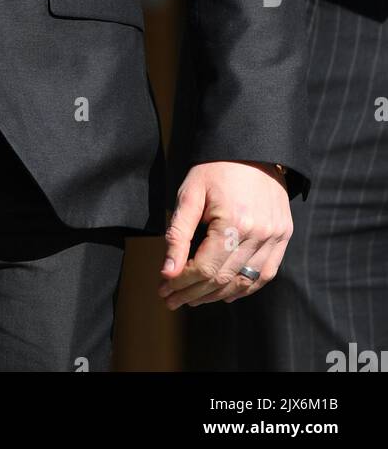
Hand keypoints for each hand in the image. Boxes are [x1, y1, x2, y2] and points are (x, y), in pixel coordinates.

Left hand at [158, 161, 291, 307]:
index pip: (204, 268)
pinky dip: (244, 288)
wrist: (253, 149)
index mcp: (233, 222)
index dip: (181, 283)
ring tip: (193, 298)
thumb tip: (168, 271)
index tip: (163, 288)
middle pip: (223, 279)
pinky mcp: (283, 236)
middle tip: (171, 299)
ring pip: (244, 283)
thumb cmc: (216, 168)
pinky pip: (264, 275)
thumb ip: (178, 233)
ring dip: (216, 296)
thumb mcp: (190, 193)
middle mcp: (258, 234)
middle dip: (193, 293)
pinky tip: (225, 293)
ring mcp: (275, 237)